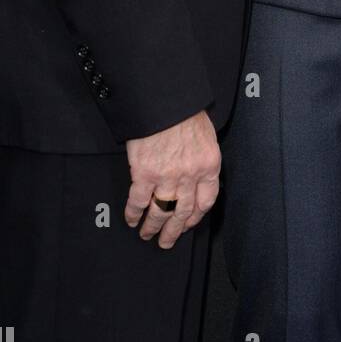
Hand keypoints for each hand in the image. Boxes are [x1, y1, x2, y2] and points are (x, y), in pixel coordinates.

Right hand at [125, 110, 220, 247]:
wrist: (166, 100)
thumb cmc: (185, 112)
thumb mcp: (205, 135)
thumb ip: (201, 157)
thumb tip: (196, 174)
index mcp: (209, 165)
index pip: (206, 201)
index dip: (195, 217)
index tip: (188, 224)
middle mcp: (190, 175)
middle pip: (183, 212)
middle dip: (173, 231)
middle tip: (166, 241)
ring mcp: (167, 176)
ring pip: (160, 211)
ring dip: (153, 226)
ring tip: (147, 234)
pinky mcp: (144, 173)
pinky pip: (138, 201)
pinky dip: (134, 213)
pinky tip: (132, 219)